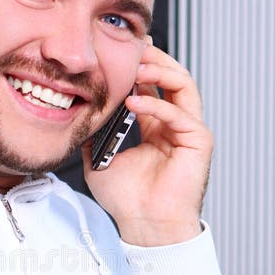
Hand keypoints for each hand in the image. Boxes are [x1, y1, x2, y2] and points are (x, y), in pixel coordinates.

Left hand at [82, 43, 212, 246]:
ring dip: (160, 71)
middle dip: (153, 59)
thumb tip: (76, 113)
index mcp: (156, 126)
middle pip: (173, 76)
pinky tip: (134, 101)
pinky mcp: (198, 142)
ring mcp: (189, 131)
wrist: (145, 226)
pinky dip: (156, 103)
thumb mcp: (98, 158)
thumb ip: (93, 133)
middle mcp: (175, 125)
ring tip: (136, 66)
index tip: (121, 50)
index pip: (153, 84)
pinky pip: (180, 113)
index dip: (140, 65)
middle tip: (132, 49)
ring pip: (184, 85)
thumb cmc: (128, 200)